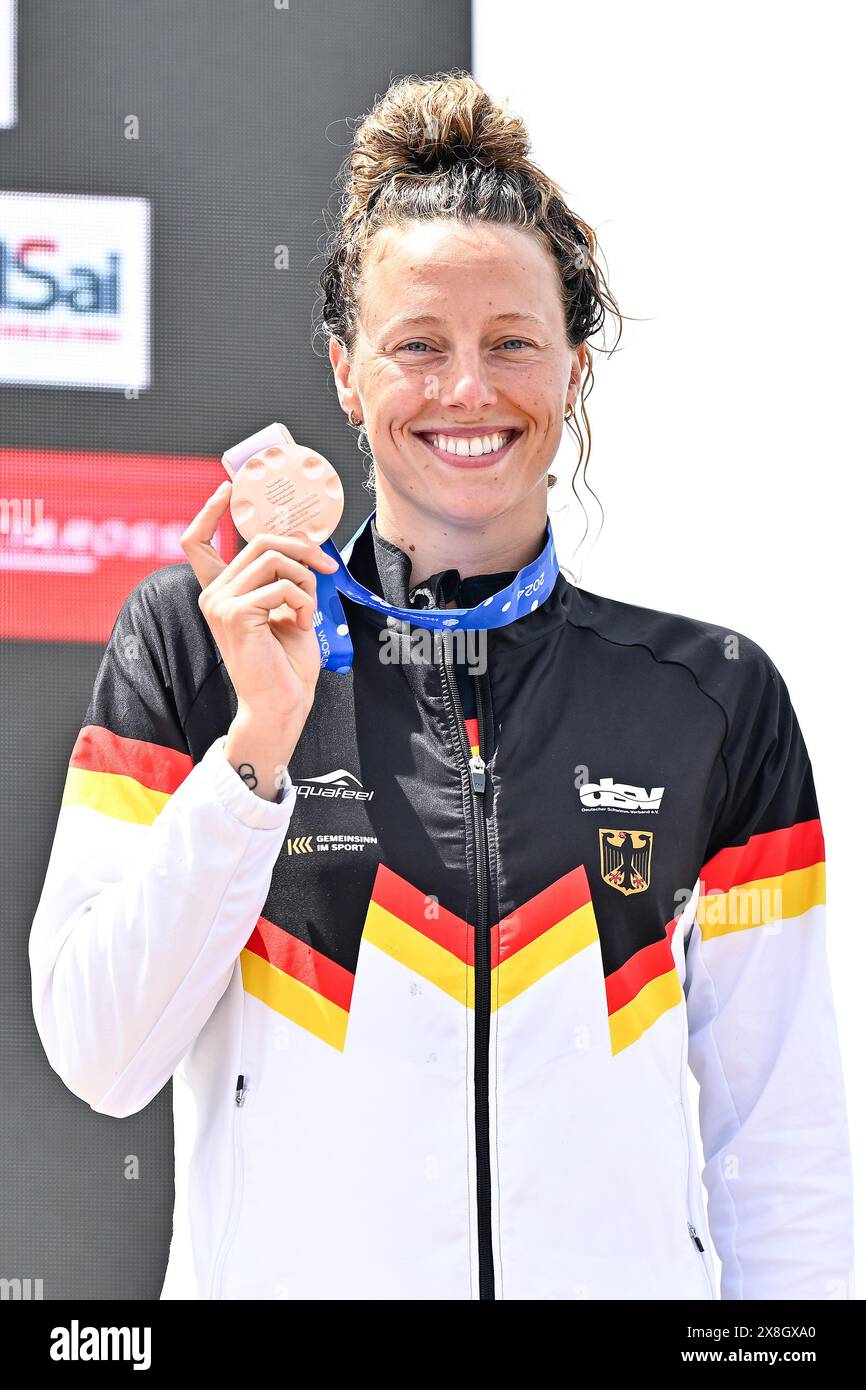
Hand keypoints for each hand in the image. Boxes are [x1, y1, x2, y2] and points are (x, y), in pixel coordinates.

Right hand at [180, 479, 339, 743]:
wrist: (282, 702)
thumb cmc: (286, 661)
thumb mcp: (286, 607)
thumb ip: (281, 576)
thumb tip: (300, 541)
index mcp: (222, 591)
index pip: (198, 543)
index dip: (209, 512)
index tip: (226, 490)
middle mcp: (213, 594)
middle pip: (258, 542)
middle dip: (301, 548)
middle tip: (327, 568)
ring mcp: (219, 603)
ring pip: (272, 558)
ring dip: (305, 579)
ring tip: (309, 608)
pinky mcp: (234, 614)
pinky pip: (282, 586)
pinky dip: (304, 600)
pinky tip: (303, 623)